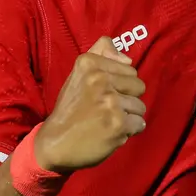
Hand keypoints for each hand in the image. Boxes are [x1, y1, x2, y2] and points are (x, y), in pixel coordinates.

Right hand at [33, 36, 146, 173]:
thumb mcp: (78, 74)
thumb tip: (128, 58)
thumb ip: (100, 54)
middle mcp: (100, 79)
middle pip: (138, 86)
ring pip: (140, 106)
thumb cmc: (69, 108)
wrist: (55, 142)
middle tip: (107, 107)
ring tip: (108, 120)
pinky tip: (112, 131)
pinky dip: (129, 131)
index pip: (129, 68)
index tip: (102, 93)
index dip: (119, 83)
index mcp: (89, 63)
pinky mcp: (118, 123)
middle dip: (127, 98)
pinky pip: (140, 123)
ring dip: (128, 116)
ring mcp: (110, 102)